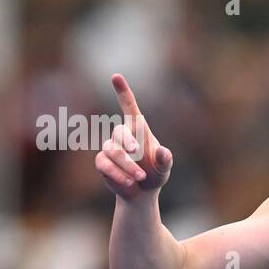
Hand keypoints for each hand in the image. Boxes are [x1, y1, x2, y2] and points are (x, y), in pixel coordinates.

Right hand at [94, 73, 173, 199]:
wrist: (142, 192)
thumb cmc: (155, 173)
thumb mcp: (164, 169)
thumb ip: (165, 160)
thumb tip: (163, 151)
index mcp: (138, 130)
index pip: (129, 107)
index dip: (123, 92)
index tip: (116, 76)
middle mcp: (122, 136)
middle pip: (120, 131)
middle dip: (128, 142)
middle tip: (137, 152)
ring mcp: (110, 148)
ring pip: (113, 151)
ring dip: (128, 165)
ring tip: (140, 178)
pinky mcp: (102, 162)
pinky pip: (105, 164)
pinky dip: (118, 174)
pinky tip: (130, 183)